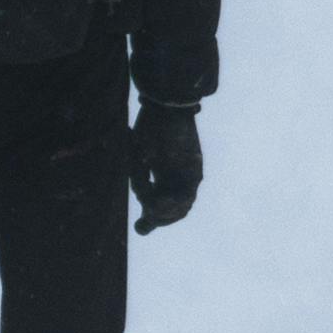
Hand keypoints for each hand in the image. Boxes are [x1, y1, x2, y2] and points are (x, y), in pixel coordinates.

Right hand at [128, 102, 202, 233]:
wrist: (168, 105)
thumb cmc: (150, 126)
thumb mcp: (138, 156)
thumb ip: (140, 182)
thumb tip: (146, 204)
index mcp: (165, 174)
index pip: (161, 204)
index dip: (151, 220)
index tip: (139, 227)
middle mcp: (180, 178)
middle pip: (174, 211)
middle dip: (157, 220)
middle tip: (142, 222)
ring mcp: (189, 176)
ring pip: (182, 208)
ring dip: (165, 214)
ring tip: (150, 208)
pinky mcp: (195, 171)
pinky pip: (187, 197)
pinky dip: (173, 205)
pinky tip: (158, 202)